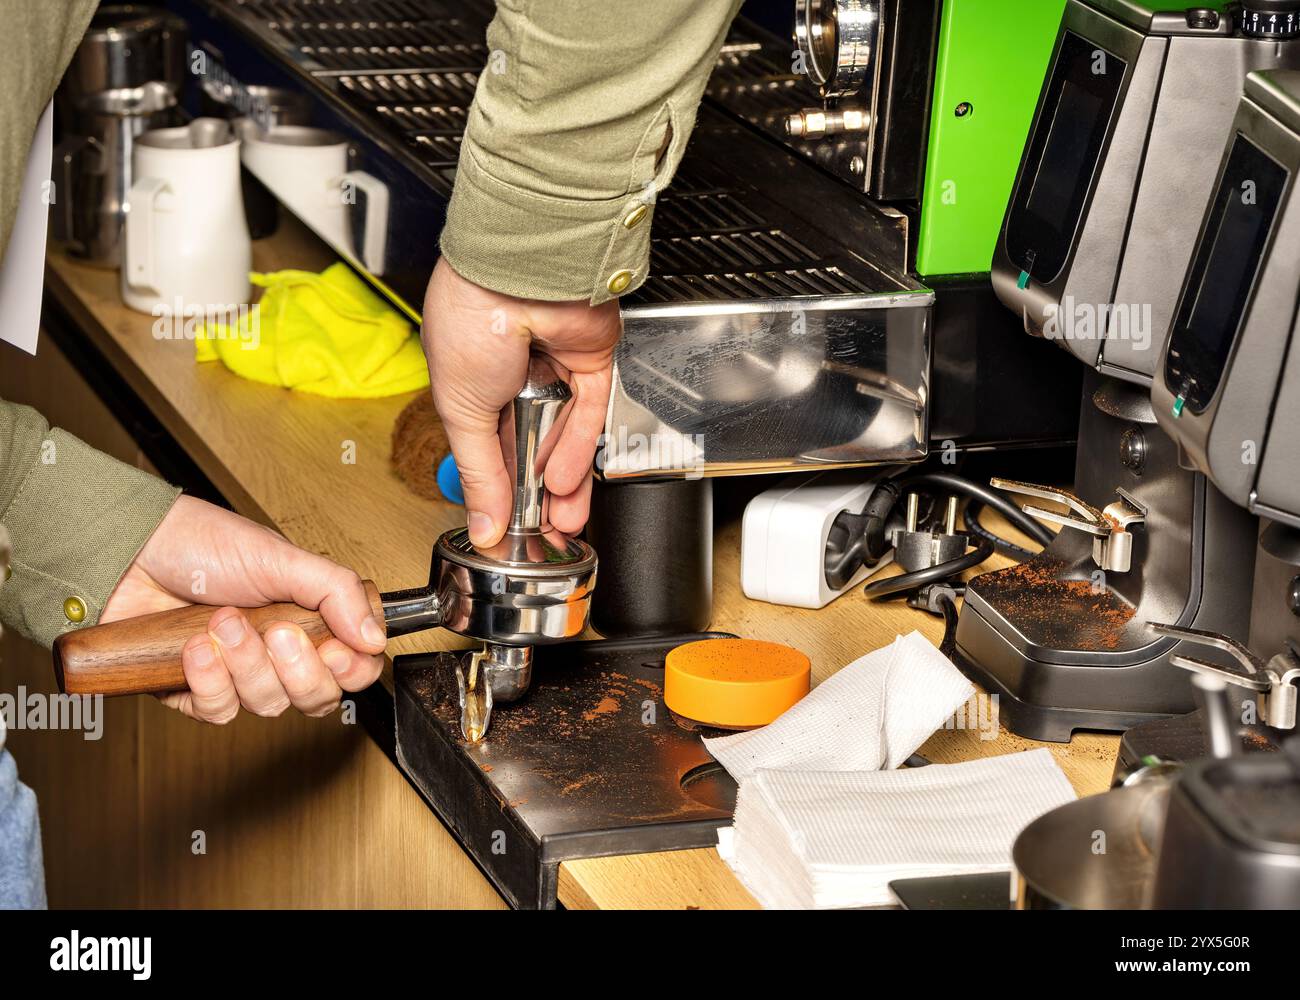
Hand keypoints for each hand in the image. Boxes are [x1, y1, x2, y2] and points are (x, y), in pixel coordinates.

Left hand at [102, 495, 385, 723]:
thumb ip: (337, 593)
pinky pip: (218, 711)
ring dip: (245, 664)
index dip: (351, 669)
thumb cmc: (204, 544)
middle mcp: (280, 652)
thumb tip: (375, 637)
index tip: (334, 650)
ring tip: (222, 623)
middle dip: (297, 669)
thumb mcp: (282, 558)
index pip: (355, 666)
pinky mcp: (198, 690)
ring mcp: (240, 674)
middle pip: (317, 696)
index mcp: (311, 620)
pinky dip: (208, 680)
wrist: (130, 552)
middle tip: (277, 632)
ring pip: (268, 704)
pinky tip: (194, 647)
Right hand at [421, 257, 621, 547]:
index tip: (507, 525)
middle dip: (539, 491)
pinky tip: (566, 482)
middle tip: (544, 532)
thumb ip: (479, 474)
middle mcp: (515, 373)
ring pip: (564, 432)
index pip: (491, 444)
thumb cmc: (469, 321)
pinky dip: (578, 447)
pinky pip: (588, 411)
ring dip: (563, 479)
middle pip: (532, 443)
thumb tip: (482, 525)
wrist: (515, 276)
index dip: (500, 486)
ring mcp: (554, 365)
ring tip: (561, 519)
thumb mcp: (462, 413)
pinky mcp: (590, 359)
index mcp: (472, 380)